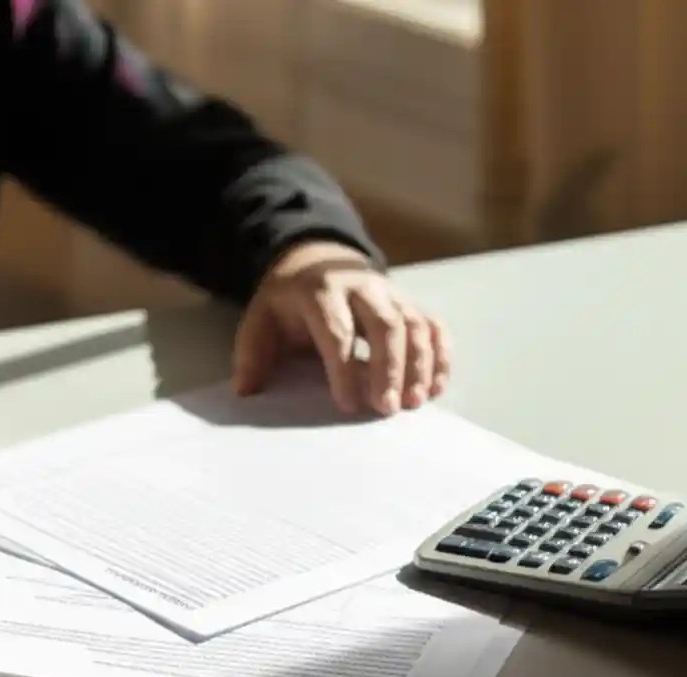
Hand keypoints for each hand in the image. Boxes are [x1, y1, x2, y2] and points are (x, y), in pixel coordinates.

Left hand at [232, 240, 449, 414]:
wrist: (315, 257)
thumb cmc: (288, 299)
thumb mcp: (261, 318)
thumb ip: (252, 353)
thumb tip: (245, 391)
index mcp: (319, 290)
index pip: (337, 329)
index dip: (344, 367)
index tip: (348, 404)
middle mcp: (361, 287)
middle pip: (385, 324)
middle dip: (389, 368)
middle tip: (387, 409)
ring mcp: (390, 292)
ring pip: (414, 324)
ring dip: (420, 365)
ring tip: (415, 402)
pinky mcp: (408, 301)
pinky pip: (433, 325)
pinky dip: (440, 355)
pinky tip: (437, 387)